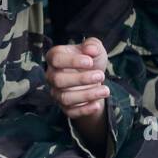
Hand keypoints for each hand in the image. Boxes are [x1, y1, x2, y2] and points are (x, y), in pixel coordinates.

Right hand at [46, 39, 110, 153]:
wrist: (95, 78)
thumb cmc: (91, 59)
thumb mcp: (95, 48)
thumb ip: (92, 45)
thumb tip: (91, 49)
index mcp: (54, 57)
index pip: (56, 59)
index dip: (72, 61)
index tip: (90, 61)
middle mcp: (52, 75)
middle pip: (58, 80)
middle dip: (81, 79)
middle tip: (101, 75)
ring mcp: (56, 92)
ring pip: (65, 97)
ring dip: (86, 95)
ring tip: (105, 90)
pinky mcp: (64, 107)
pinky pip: (70, 112)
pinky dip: (85, 109)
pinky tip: (97, 104)